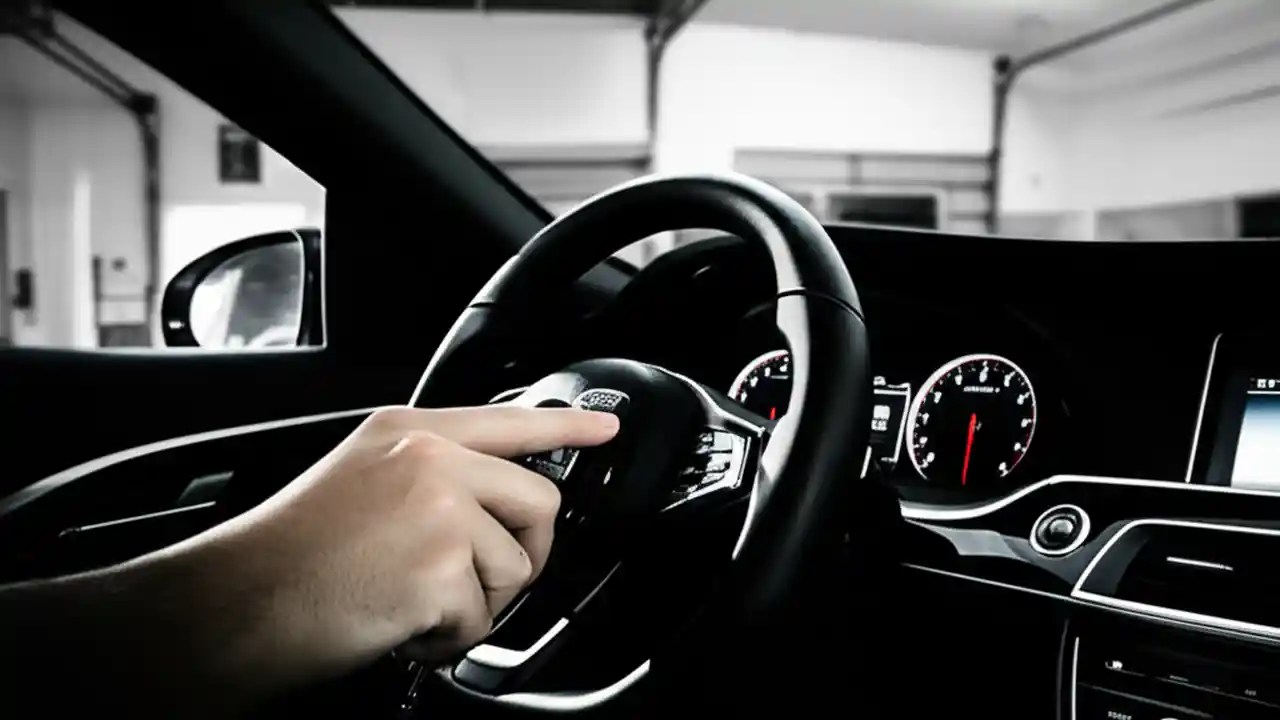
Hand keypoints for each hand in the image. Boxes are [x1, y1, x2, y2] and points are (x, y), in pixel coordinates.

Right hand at [186, 405, 618, 695]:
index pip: (510, 418)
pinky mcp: (440, 565)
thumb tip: (494, 499)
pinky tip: (401, 624)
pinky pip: (483, 618)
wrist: (238, 602)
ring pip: (517, 567)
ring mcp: (438, 508)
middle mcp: (430, 458)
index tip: (606, 430)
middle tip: (471, 577)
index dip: (568, 426)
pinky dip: (448, 638)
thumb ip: (430, 472)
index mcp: (410, 431)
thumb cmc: (290, 552)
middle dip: (521, 553)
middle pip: (539, 501)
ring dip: (474, 603)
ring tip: (412, 601)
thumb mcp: (363, 476)